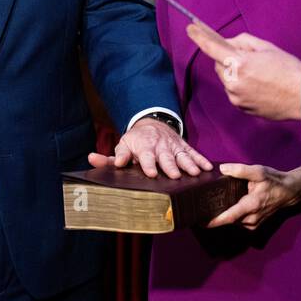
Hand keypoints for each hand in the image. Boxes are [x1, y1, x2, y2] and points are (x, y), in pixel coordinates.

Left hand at [87, 118, 212, 178]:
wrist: (152, 124)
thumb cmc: (135, 141)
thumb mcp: (122, 145)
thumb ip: (110, 156)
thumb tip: (92, 158)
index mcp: (144, 148)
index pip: (146, 157)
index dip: (148, 165)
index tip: (152, 173)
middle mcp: (160, 147)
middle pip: (166, 157)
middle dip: (170, 166)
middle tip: (175, 176)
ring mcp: (174, 147)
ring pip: (182, 156)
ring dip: (189, 164)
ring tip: (196, 173)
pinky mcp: (184, 146)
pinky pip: (194, 153)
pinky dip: (201, 160)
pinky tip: (208, 168)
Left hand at [185, 21, 300, 121]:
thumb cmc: (288, 69)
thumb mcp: (266, 47)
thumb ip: (243, 42)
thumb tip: (228, 44)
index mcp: (239, 63)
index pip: (211, 47)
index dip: (199, 37)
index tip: (190, 28)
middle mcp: (233, 82)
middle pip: (219, 65)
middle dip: (227, 59)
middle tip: (247, 57)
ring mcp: (236, 97)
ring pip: (226, 80)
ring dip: (234, 73)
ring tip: (258, 73)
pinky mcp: (241, 107)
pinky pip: (234, 92)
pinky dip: (241, 86)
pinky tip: (259, 85)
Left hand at [206, 163, 300, 229]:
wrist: (290, 192)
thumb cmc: (274, 181)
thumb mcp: (258, 171)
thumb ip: (240, 170)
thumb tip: (222, 169)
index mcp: (251, 206)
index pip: (228, 218)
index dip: (213, 221)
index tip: (200, 222)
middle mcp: (251, 219)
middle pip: (227, 220)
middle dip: (214, 216)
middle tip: (199, 209)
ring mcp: (253, 224)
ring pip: (232, 221)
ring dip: (222, 216)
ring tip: (209, 206)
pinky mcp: (254, 225)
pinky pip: (238, 222)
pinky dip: (231, 216)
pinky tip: (224, 207)